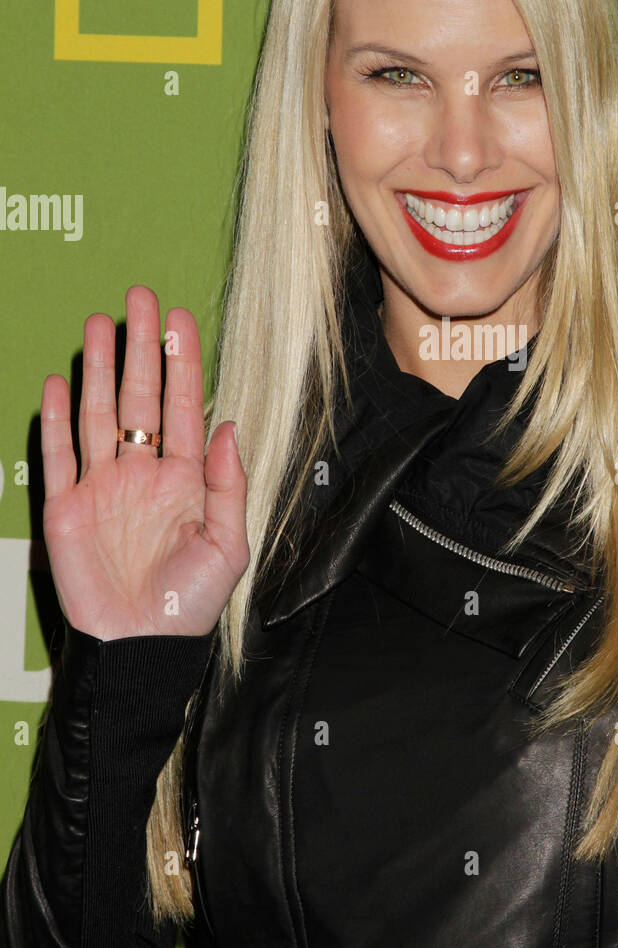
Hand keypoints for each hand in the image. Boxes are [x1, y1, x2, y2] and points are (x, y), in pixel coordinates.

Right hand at [40, 286, 249, 639]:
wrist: (141, 648)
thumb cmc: (189, 604)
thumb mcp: (228, 546)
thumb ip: (230, 484)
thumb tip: (231, 426)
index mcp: (185, 479)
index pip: (183, 407)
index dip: (181, 363)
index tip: (180, 320)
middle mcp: (143, 473)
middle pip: (139, 396)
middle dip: (141, 348)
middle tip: (141, 299)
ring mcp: (102, 487)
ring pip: (99, 413)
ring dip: (99, 369)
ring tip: (101, 324)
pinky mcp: (66, 508)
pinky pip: (59, 455)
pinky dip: (57, 419)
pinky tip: (62, 382)